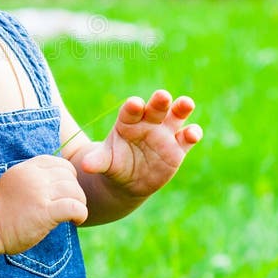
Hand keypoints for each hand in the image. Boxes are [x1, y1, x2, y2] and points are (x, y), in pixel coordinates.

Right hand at [0, 155, 87, 254]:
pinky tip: (76, 220)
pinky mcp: (45, 212)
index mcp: (28, 167)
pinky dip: (80, 213)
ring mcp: (40, 193)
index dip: (68, 176)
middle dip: (75, 190)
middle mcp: (35, 177)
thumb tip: (55, 178)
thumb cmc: (1, 210)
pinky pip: (74, 206)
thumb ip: (32, 176)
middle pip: (69, 176)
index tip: (66, 190)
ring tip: (74, 214)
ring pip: (75, 190)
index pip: (59, 163)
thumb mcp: (14, 182)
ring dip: (79, 202)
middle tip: (71, 204)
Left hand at [79, 90, 201, 198]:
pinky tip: (193, 133)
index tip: (134, 104)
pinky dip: (192, 133)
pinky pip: (187, 137)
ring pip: (176, 115)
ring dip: (182, 108)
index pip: (131, 110)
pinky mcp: (178, 147)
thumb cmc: (115, 164)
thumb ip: (97, 161)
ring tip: (186, 103)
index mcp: (128, 121)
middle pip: (155, 107)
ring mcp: (165, 133)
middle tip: (162, 96)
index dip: (133, 107)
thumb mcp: (105, 162)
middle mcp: (148, 122)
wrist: (129, 181)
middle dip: (159, 101)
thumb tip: (85, 165)